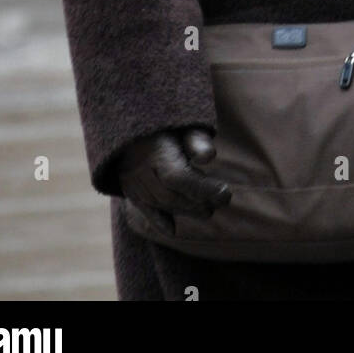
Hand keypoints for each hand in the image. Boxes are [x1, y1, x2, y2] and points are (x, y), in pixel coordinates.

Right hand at [116, 126, 230, 239]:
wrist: (132, 123)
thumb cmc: (166, 122)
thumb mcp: (184, 123)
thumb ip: (196, 139)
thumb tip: (209, 156)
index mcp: (155, 151)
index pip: (179, 178)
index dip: (202, 188)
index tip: (225, 191)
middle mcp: (140, 170)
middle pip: (171, 195)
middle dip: (198, 201)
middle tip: (222, 199)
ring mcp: (132, 182)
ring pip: (160, 203)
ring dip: (186, 210)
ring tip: (207, 209)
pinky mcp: (128, 189)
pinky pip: (143, 209)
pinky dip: (158, 221)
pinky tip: (173, 230)